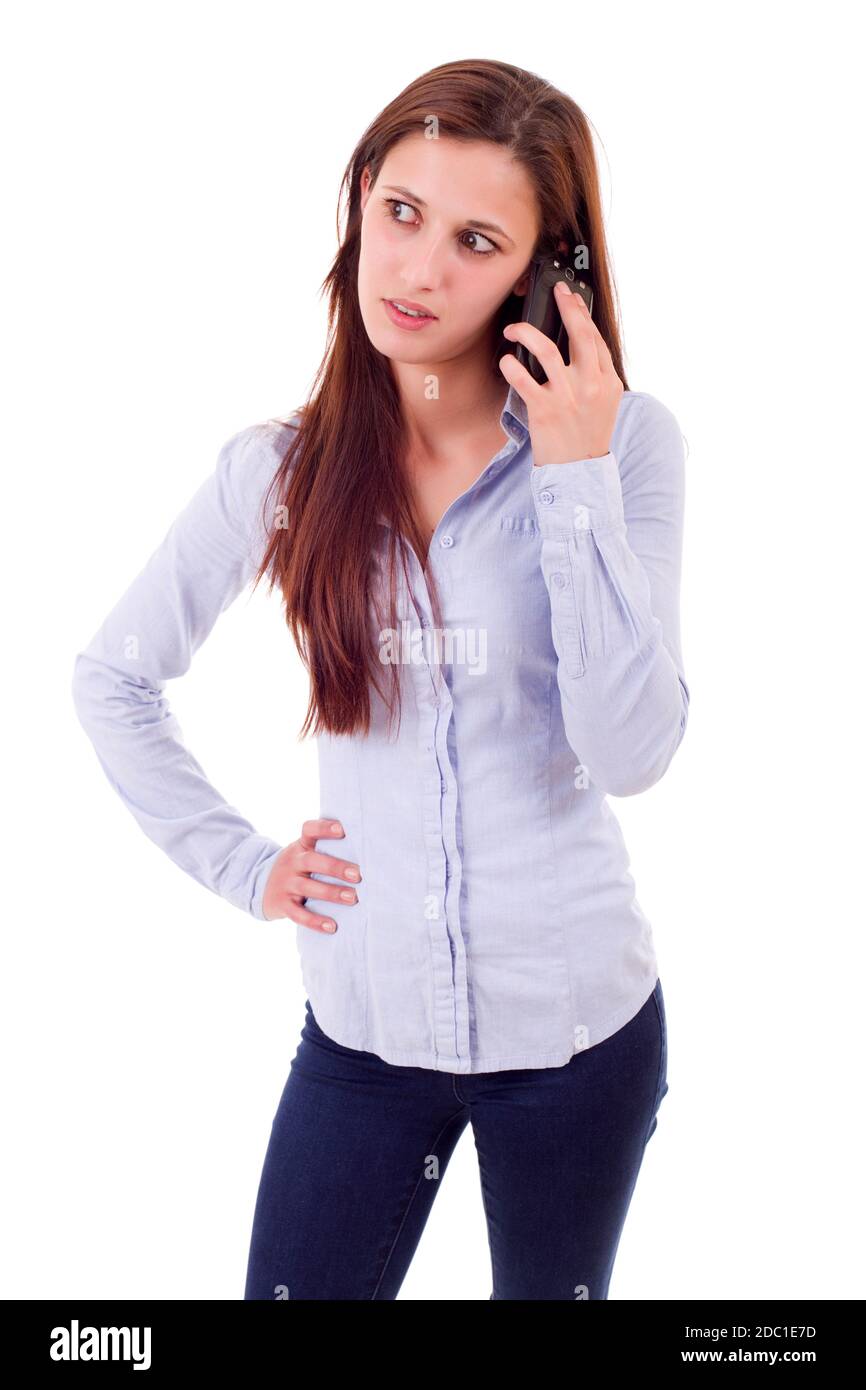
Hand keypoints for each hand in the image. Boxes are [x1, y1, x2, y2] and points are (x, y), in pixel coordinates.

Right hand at [262, 818, 361, 930]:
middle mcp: (292, 862)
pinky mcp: (282, 904)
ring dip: (331, 893)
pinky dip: (315, 921)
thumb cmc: (297, 868)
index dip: (324, 828)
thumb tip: (367, 850)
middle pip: (312, 861)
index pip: (309, 830)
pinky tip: (332, 926)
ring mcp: (286, 883)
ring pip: (307, 887)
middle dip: (335, 867)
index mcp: (301, 846)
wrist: (260, 885)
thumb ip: (326, 849)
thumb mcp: (304, 852)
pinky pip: (298, 914)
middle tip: (358, 875)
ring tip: (353, 898)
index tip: (342, 829)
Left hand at [498, 280, 623, 466]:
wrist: (579, 472)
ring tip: (514, 329)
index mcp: (608, 382)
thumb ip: (597, 376)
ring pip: (547, 349)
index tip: (570, 297)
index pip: (596, 338)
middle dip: (566, 306)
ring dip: (526, 333)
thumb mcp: (605, 404)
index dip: (582, 312)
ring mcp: (567, 396)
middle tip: (554, 292)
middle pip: (579, 333)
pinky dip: (511, 365)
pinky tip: (506, 359)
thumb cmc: (587, 436)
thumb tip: (582, 345)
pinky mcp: (544, 409)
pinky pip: (523, 378)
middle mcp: (591, 385)